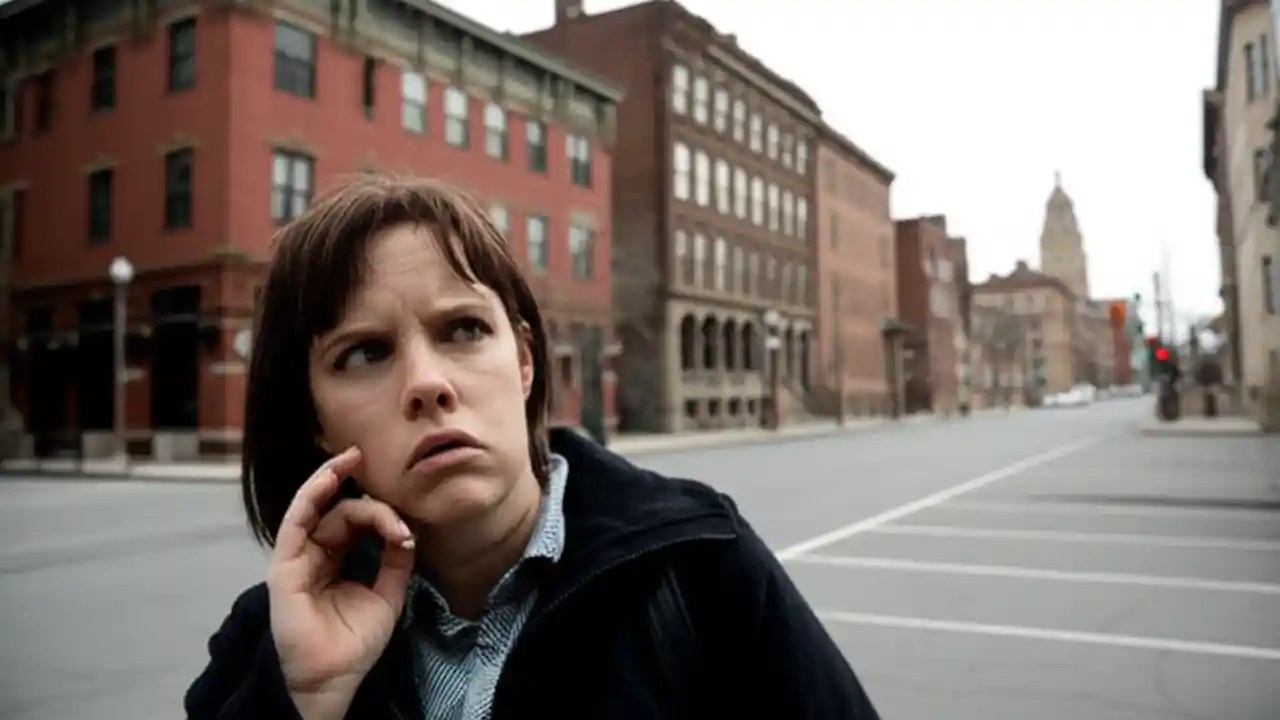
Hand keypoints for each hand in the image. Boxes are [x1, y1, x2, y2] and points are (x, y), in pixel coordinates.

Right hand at [266, 446, 415, 719]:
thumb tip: (408, 529)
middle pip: (341, 513)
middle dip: (369, 502)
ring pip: (317, 509)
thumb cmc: (356, 641)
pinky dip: (312, 495)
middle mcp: (314, 554)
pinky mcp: (283, 566)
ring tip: (353, 458)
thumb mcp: (388, 593)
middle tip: (395, 506)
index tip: (407, 529)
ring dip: (332, 479)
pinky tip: (330, 476)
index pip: (356, 523)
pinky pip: (295, 522)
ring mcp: (297, 558)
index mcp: (337, 560)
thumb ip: (396, 560)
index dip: (382, 515)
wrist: (336, 675)